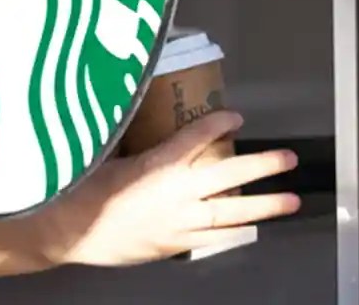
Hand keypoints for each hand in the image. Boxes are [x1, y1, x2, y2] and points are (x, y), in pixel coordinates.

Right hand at [44, 110, 298, 267]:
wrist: (68, 232)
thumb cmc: (80, 190)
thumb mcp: (104, 154)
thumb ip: (127, 137)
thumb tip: (132, 113)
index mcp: (157, 164)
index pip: (197, 136)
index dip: (219, 122)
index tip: (234, 116)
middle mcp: (175, 193)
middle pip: (228, 174)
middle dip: (261, 165)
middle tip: (286, 158)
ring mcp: (178, 222)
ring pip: (230, 212)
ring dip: (263, 206)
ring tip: (290, 201)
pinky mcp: (173, 244)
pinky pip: (212, 237)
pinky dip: (232, 230)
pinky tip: (250, 228)